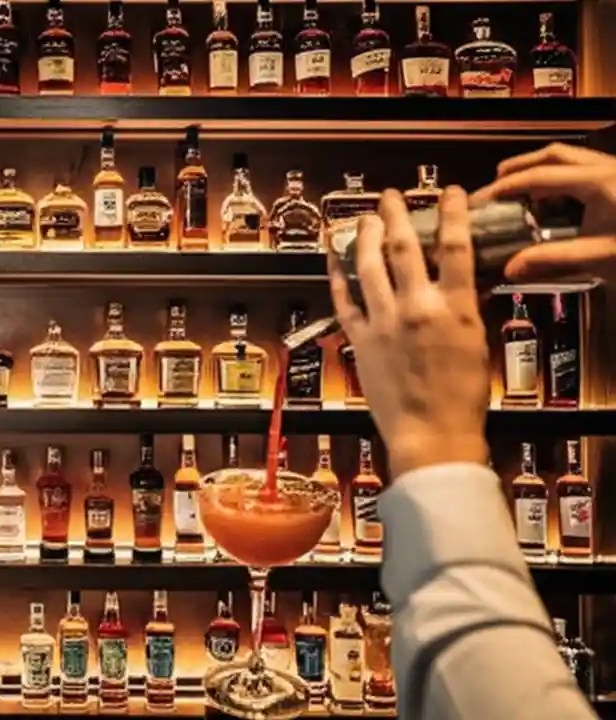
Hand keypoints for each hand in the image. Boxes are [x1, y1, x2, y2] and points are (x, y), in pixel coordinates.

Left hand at [328, 188, 489, 477]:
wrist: (432, 437)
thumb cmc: (460, 400)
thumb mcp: (478, 346)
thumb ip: (470, 309)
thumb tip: (469, 282)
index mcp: (455, 308)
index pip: (456, 247)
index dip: (453, 213)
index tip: (451, 193)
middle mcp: (416, 308)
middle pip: (404, 246)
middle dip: (396, 214)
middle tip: (391, 196)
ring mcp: (383, 322)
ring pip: (368, 265)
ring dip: (363, 235)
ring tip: (363, 217)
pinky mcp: (359, 340)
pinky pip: (343, 299)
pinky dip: (336, 275)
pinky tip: (332, 256)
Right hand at [471, 143, 615, 281]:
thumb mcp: (603, 258)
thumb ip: (554, 261)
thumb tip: (511, 268)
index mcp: (598, 182)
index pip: (538, 176)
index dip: (505, 187)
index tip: (481, 200)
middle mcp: (609, 170)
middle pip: (556, 154)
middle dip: (522, 166)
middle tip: (498, 184)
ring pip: (575, 160)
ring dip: (545, 171)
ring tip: (525, 193)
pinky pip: (590, 173)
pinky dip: (566, 182)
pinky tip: (562, 206)